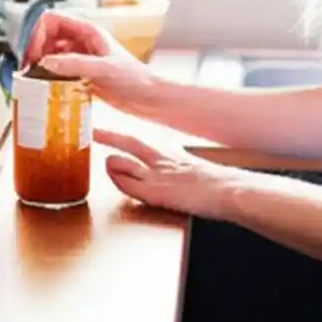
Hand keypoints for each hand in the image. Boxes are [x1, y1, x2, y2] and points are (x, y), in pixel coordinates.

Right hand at [24, 11, 159, 114]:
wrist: (151, 99)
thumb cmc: (136, 80)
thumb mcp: (104, 70)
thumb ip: (75, 64)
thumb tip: (45, 62)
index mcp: (88, 31)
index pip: (52, 19)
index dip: (37, 34)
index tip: (33, 56)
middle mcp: (82, 41)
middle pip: (47, 36)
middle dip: (35, 50)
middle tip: (30, 71)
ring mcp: (82, 57)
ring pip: (50, 54)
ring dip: (40, 65)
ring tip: (36, 82)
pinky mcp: (82, 74)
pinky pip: (58, 71)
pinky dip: (49, 78)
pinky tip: (48, 90)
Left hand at [95, 130, 238, 219]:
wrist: (230, 191)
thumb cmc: (217, 186)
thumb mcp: (192, 172)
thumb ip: (175, 171)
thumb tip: (172, 175)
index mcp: (169, 156)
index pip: (136, 143)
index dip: (118, 137)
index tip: (102, 131)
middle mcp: (160, 163)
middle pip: (128, 143)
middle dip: (108, 136)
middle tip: (92, 130)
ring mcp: (156, 176)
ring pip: (122, 164)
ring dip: (110, 164)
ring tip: (105, 163)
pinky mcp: (156, 192)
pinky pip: (129, 185)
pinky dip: (119, 180)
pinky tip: (115, 177)